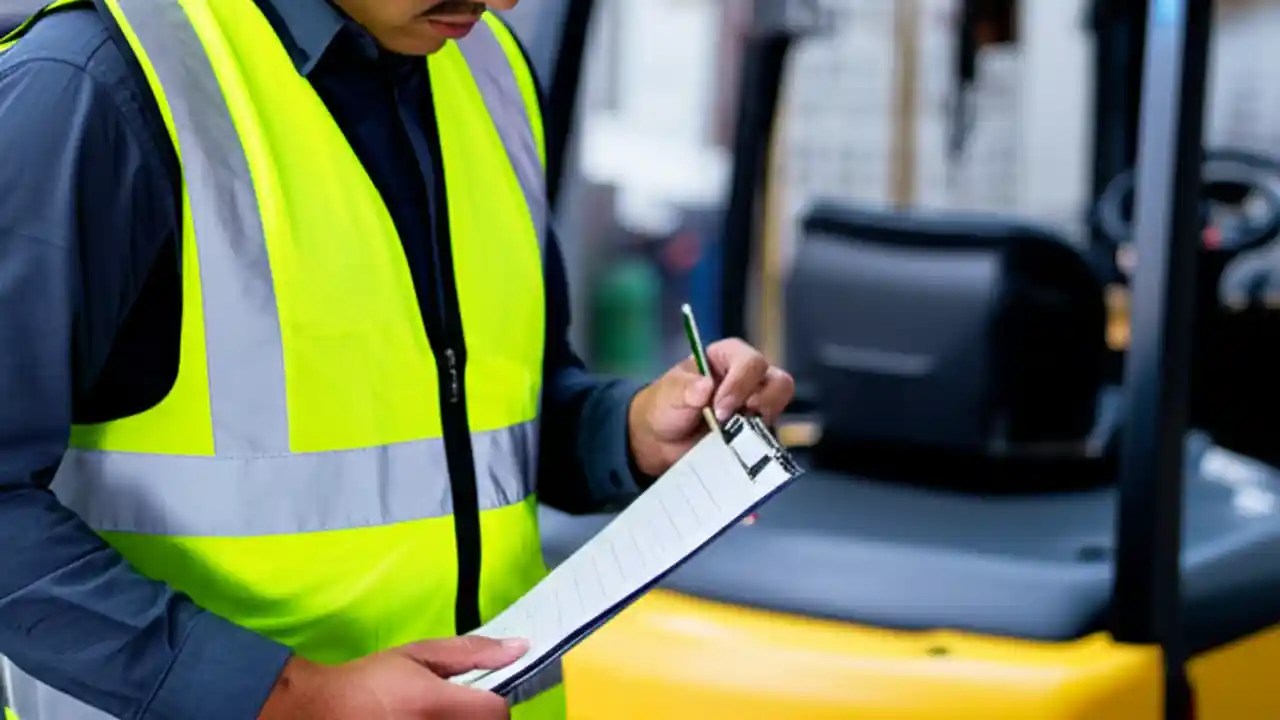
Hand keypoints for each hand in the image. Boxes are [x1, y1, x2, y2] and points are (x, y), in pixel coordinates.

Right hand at [258, 636, 527, 719]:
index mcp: (435, 705)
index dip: (494, 704)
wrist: (319, 711)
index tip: (480, 699)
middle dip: (476, 719)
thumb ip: (472, 652)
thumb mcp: (419, 655)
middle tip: (450, 710)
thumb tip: (519, 647)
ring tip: (431, 717)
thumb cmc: (370, 682)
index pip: (497, 713)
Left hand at [628, 338, 794, 477]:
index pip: (750, 362)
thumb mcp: (668, 395)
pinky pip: (771, 438)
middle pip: (778, 382)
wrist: (659, 441)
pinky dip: (761, 448)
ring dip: (764, 424)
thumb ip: (684, 389)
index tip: (720, 408)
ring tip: (739, 438)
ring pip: (780, 408)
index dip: (741, 383)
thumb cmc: (664, 406)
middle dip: (763, 403)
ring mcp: (756, 406)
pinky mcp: (756, 433)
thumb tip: (705, 386)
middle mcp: (748, 378)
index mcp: (727, 357)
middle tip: (738, 421)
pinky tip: (742, 456)